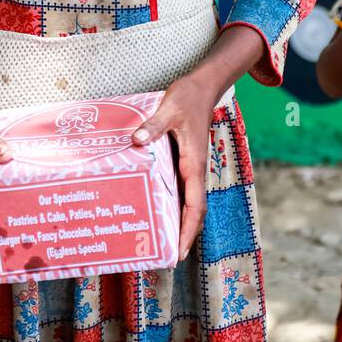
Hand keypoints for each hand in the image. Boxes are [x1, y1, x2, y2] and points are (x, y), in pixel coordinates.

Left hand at [130, 75, 212, 261]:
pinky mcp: (186, 158)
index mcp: (194, 164)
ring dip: (179, 221)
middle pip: (193, 211)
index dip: (187, 231)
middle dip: (183, 235)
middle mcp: (195, 170)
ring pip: (188, 201)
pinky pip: (181, 187)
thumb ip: (154, 125)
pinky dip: (174, 203)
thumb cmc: (188, 98)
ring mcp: (191, 165)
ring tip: (162, 241)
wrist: (204, 85)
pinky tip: (157, 207)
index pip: (195, 207)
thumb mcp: (169, 109)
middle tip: (167, 257)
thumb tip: (138, 141)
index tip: (178, 252)